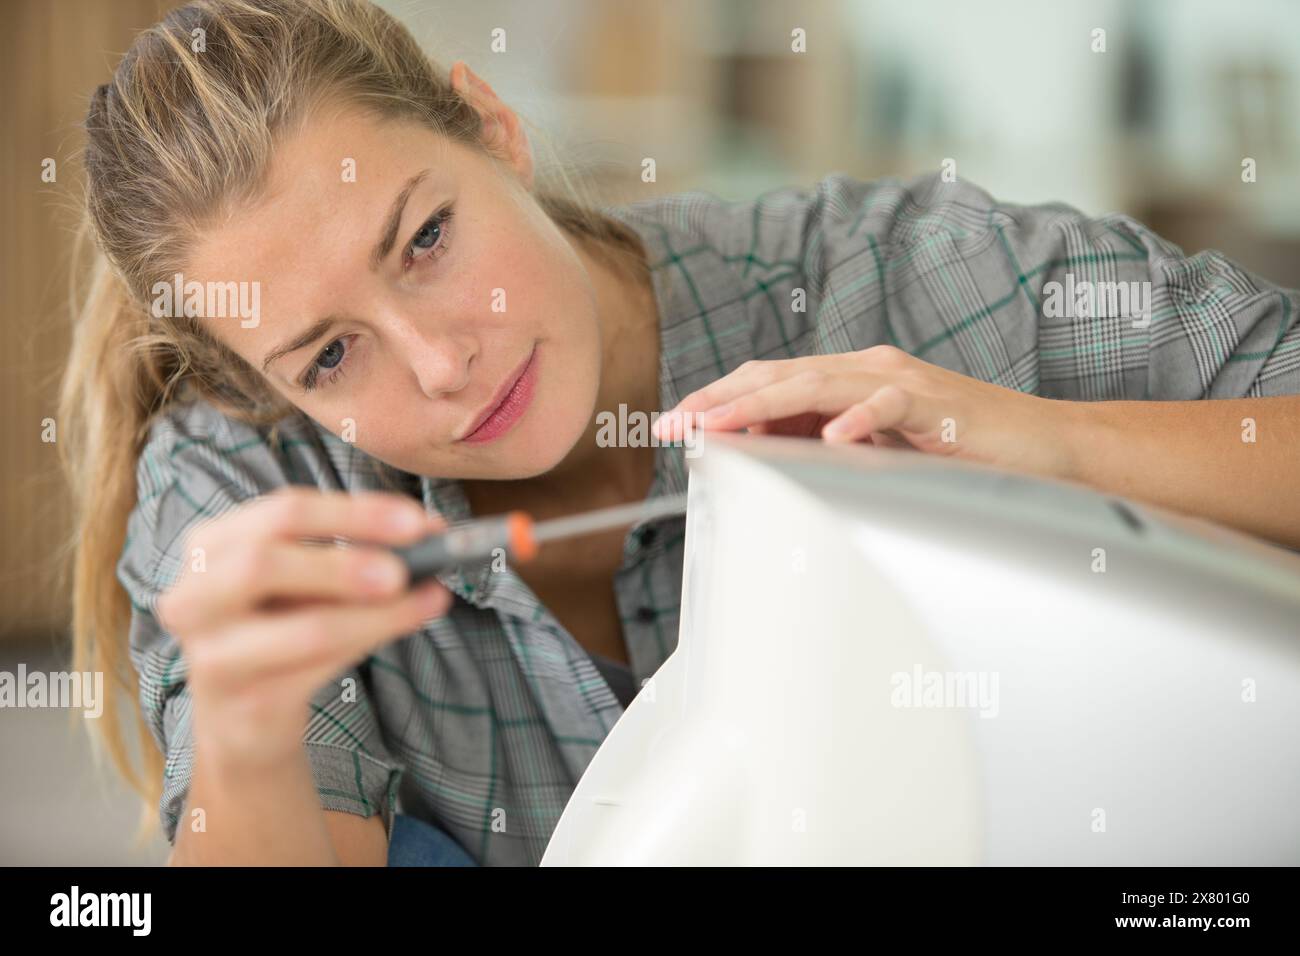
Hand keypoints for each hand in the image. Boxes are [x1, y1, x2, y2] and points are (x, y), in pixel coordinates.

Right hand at [155, 487, 451, 765]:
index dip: (355, 512)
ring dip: (377, 612)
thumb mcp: (306, 584)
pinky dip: (372, 640)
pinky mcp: (242, 700)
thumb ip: (355, 553)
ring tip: (428, 598)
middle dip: (346, 560)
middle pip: (265, 561)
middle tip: (405, 568)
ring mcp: (211, 652)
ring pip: (305, 625)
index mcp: (211, 544)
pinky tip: (410, 623)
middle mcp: (195, 593)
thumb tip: (431, 532)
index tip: (418, 521)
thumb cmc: (279, 632)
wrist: (242, 719)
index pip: (284, 511)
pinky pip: (318, 668)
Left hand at [652, 345, 1075, 480]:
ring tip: (719, 425)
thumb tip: (764, 462)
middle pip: (779, 376)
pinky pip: (891, 406)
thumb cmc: (960, 453)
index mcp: (849, 380)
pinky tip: (833, 437)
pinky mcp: (939, 407)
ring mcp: (903, 382)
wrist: (1045, 446)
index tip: (671, 428)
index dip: (717, 400)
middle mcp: (868, 370)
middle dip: (719, 400)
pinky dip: (860, 419)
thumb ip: (829, 448)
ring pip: (820, 384)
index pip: (769, 382)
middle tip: (672, 426)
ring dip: (764, 405)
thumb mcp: (879, 452)